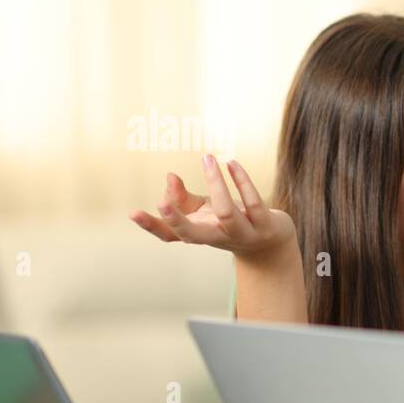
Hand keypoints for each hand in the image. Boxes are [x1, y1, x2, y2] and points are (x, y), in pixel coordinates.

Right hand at [130, 154, 294, 257]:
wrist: (271, 244)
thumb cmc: (230, 222)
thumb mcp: (205, 210)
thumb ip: (183, 196)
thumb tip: (169, 176)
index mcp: (199, 233)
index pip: (169, 235)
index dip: (151, 226)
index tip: (132, 213)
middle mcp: (218, 238)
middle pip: (193, 234)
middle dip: (177, 219)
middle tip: (162, 201)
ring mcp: (243, 235)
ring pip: (226, 213)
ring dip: (215, 184)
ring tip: (207, 158)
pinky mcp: (265, 226)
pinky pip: (254, 203)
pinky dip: (241, 180)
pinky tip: (232, 163)